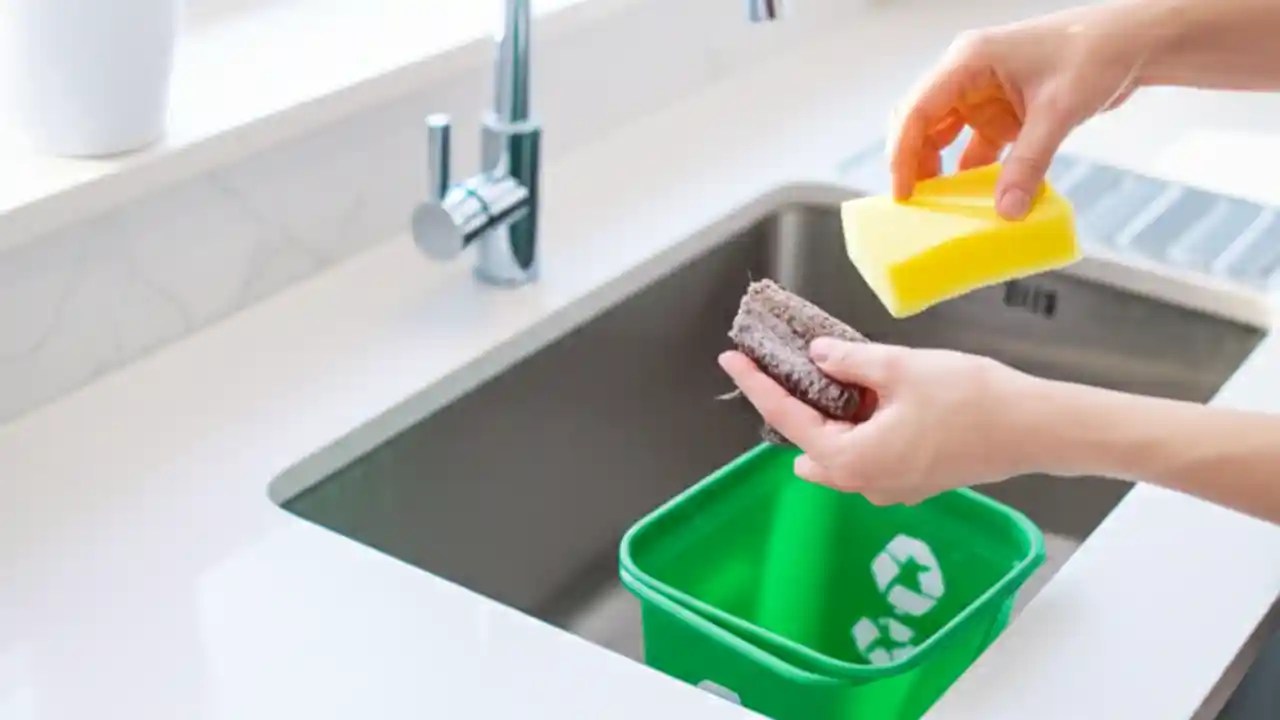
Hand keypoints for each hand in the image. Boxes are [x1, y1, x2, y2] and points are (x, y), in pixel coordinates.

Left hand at [718, 338, 1034, 504]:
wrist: (1033, 429)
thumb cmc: (970, 399)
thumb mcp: (898, 368)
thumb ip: (848, 361)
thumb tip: (817, 355)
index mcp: (851, 459)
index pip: (787, 419)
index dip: (757, 384)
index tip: (731, 359)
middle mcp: (863, 483)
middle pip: (807, 441)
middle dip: (792, 403)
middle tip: (783, 361)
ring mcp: (888, 488)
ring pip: (837, 451)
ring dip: (827, 415)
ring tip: (826, 371)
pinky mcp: (912, 481)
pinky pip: (866, 455)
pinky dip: (856, 426)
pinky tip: (865, 394)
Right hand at [891, 4, 1146, 218]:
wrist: (1133, 42)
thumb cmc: (1095, 55)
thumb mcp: (1058, 112)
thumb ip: (1029, 163)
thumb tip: (1007, 212)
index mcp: (969, 61)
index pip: (919, 109)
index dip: (902, 153)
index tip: (903, 193)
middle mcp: (967, 74)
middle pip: (921, 122)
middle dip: (913, 162)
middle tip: (916, 203)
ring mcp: (983, 93)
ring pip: (941, 135)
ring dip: (939, 168)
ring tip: (940, 205)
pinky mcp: (1001, 110)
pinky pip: (972, 145)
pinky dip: (970, 171)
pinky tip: (975, 197)